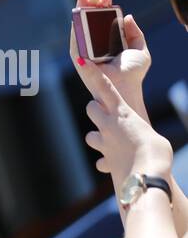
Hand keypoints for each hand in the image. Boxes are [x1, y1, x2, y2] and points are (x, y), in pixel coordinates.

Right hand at [69, 0, 151, 119]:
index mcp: (107, 44)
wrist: (127, 87)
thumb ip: (134, 32)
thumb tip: (128, 16)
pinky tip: (77, 15)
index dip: (102, 9)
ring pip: (80, 30)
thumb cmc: (134, 73)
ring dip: (80, 14)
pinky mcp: (79, 61)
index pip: (101, 23)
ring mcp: (86, 53)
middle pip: (89, 24)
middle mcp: (95, 47)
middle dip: (89, 7)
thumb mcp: (140, 48)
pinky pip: (75, 42)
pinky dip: (75, 28)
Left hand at [82, 64, 173, 184]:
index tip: (81, 61)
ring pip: (90, 135)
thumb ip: (137, 133)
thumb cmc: (156, 153)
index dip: (93, 74)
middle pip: (92, 108)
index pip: (105, 89)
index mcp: (123, 114)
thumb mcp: (150, 136)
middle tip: (110, 115)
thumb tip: (132, 141)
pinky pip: (101, 160)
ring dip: (99, 137)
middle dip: (98, 110)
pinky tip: (116, 166)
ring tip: (113, 142)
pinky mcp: (105, 161)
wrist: (147, 177)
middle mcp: (109, 126)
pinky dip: (106, 161)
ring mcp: (104, 144)